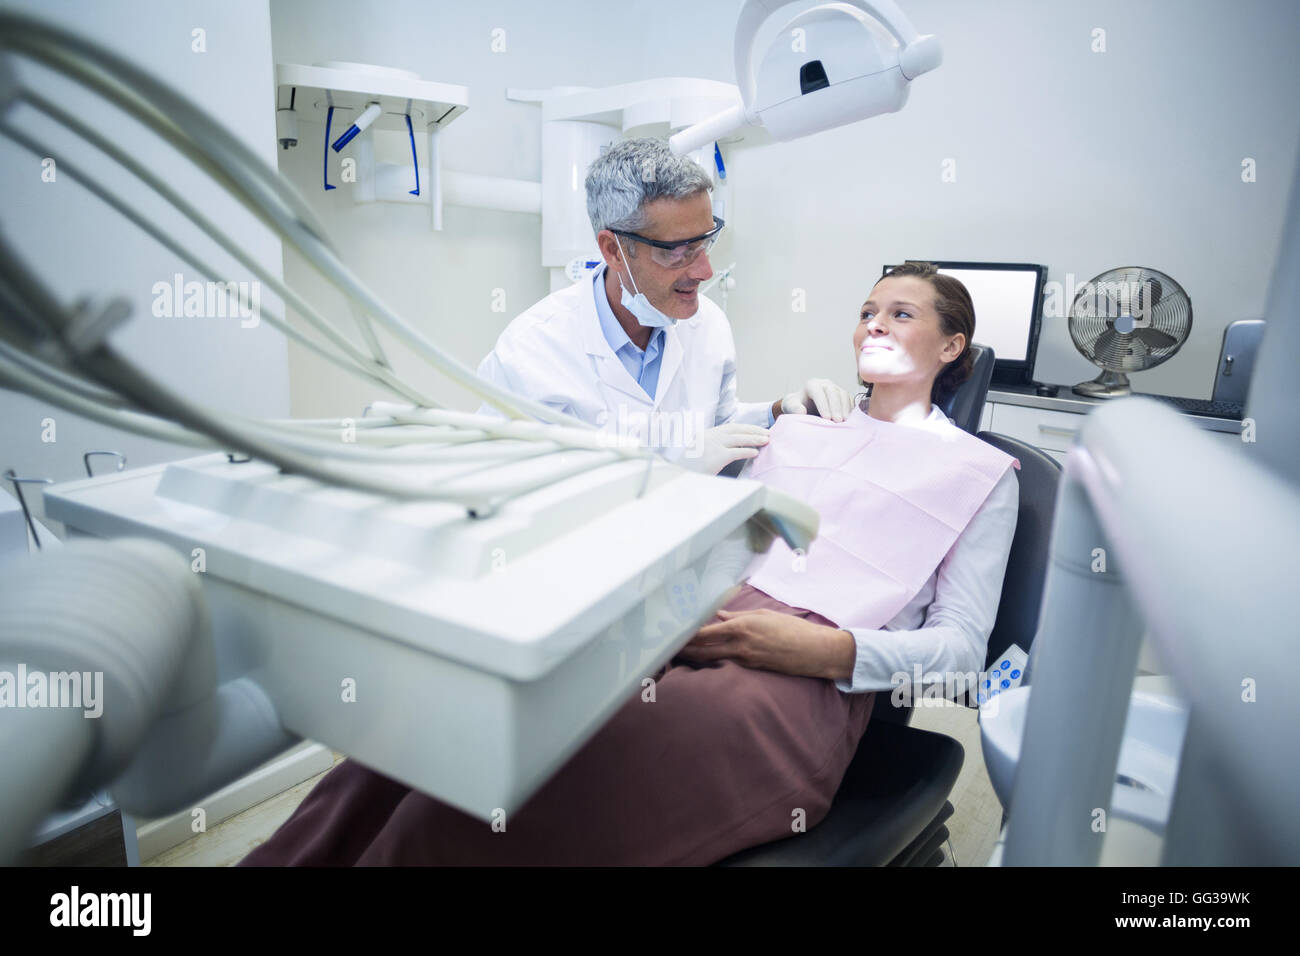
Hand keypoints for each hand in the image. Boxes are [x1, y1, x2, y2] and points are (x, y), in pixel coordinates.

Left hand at [678, 607, 855, 679]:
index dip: (685, 634)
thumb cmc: (791, 628)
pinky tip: (702, 656)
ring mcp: (745, 660)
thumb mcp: (763, 615)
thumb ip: (737, 616)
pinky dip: (713, 659)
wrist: (813, 651)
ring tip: (676, 652)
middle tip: (663, 646)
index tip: (670, 632)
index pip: (705, 633)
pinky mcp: (751, 668)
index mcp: (742, 628)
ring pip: (712, 659)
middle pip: (702, 650)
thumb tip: (717, 616)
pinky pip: (726, 663)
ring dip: (694, 656)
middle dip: (682, 649)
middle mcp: (740, 646)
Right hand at [680, 423, 769, 474]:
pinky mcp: (716, 457)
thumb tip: (731, 447)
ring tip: (766, 441)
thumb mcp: (700, 451)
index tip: (758, 430)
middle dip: (754, 431)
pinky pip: (735, 452)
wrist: (677, 473)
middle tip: (767, 433)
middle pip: (737, 430)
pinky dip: (747, 451)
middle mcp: (710, 436)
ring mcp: (713, 446)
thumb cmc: (689, 466)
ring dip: (754, 439)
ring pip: (739, 439)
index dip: (746, 428)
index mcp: (707, 433)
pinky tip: (755, 452)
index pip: (731, 427)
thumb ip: (713, 446)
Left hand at [779, 378, 851, 420]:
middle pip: (833, 392)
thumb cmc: (797, 406)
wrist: (804, 406)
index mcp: (812, 385)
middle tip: (837, 421)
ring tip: (844, 421)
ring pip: (843, 395)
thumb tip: (801, 412)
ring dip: (845, 408)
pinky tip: (849, 420)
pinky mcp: (843, 395)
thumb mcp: (791, 406)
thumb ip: (794, 408)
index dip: (823, 405)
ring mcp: (836, 388)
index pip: (818, 392)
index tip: (826, 418)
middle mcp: (825, 384)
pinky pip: (849, 400)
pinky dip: (850, 410)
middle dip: (836, 407)